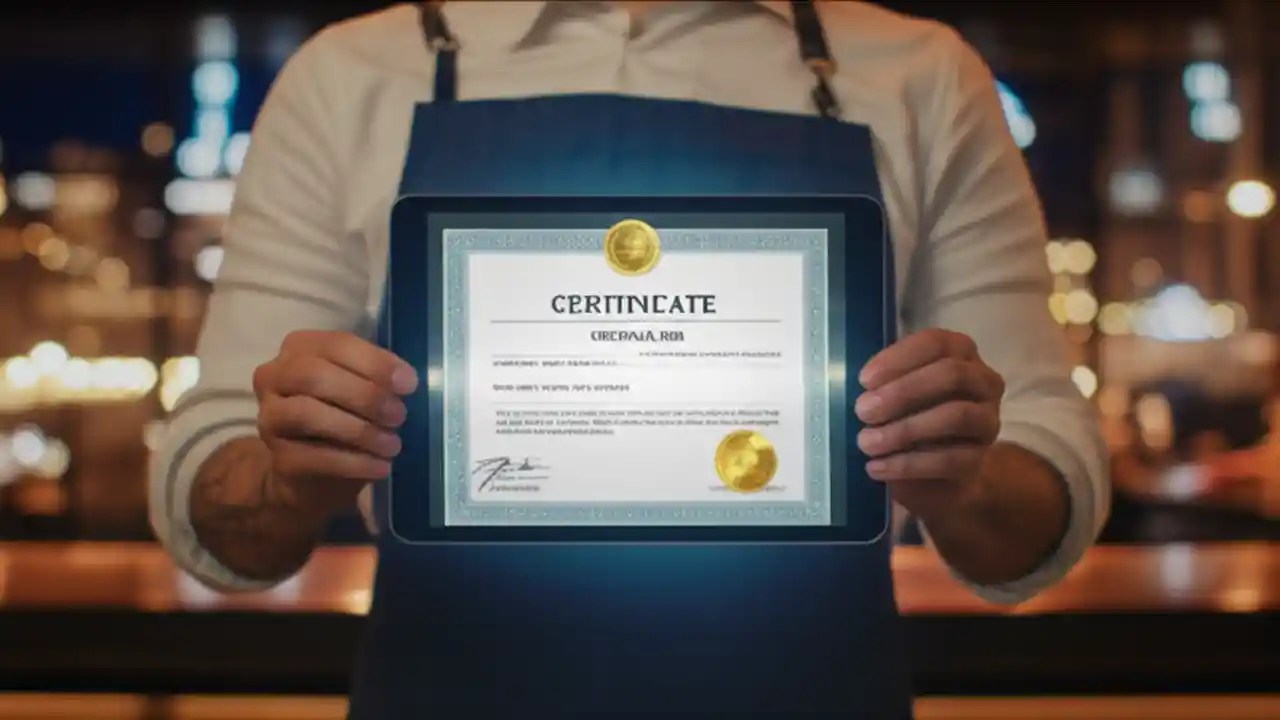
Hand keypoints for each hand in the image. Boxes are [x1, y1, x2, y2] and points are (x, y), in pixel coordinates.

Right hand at [252, 330, 417, 515]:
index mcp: (300, 349)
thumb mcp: (361, 387)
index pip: (336, 344)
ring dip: (359, 430)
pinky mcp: (278, 457)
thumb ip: (377, 377)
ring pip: (307, 414)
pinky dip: (354, 462)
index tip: (408, 384)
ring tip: (393, 445)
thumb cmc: (343, 415)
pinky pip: (314, 457)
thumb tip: (404, 380)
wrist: (314, 471)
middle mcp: (274, 378)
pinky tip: (381, 467)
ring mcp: (270, 418)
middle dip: (364, 395)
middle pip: (314, 376)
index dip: (374, 363)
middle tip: (399, 416)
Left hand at [855, 329, 1003, 518]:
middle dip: (902, 392)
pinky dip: (908, 464)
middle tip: (862, 411)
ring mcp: (987, 421)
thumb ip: (882, 384)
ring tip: (866, 443)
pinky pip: (950, 459)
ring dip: (904, 429)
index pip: (936, 343)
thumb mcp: (894, 395)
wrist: (933, 474)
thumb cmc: (909, 417)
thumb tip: (859, 391)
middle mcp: (983, 382)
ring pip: (955, 416)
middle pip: (950, 375)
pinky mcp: (980, 460)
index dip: (900, 358)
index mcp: (960, 354)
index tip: (865, 380)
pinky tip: (877, 467)